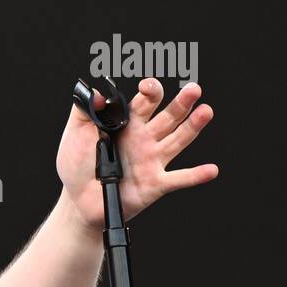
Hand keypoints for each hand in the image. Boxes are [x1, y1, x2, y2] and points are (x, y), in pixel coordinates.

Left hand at [56, 77, 217, 230]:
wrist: (78, 200)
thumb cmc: (77, 165)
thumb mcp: (75, 133)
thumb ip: (83, 110)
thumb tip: (95, 92)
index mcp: (128, 124)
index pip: (145, 102)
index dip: (150, 91)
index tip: (147, 87)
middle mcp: (145, 139)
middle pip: (168, 116)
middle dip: (181, 102)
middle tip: (193, 89)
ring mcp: (152, 160)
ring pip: (178, 140)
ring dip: (193, 126)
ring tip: (206, 111)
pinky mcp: (155, 183)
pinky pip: (178, 179)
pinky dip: (195, 175)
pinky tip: (211, 170)